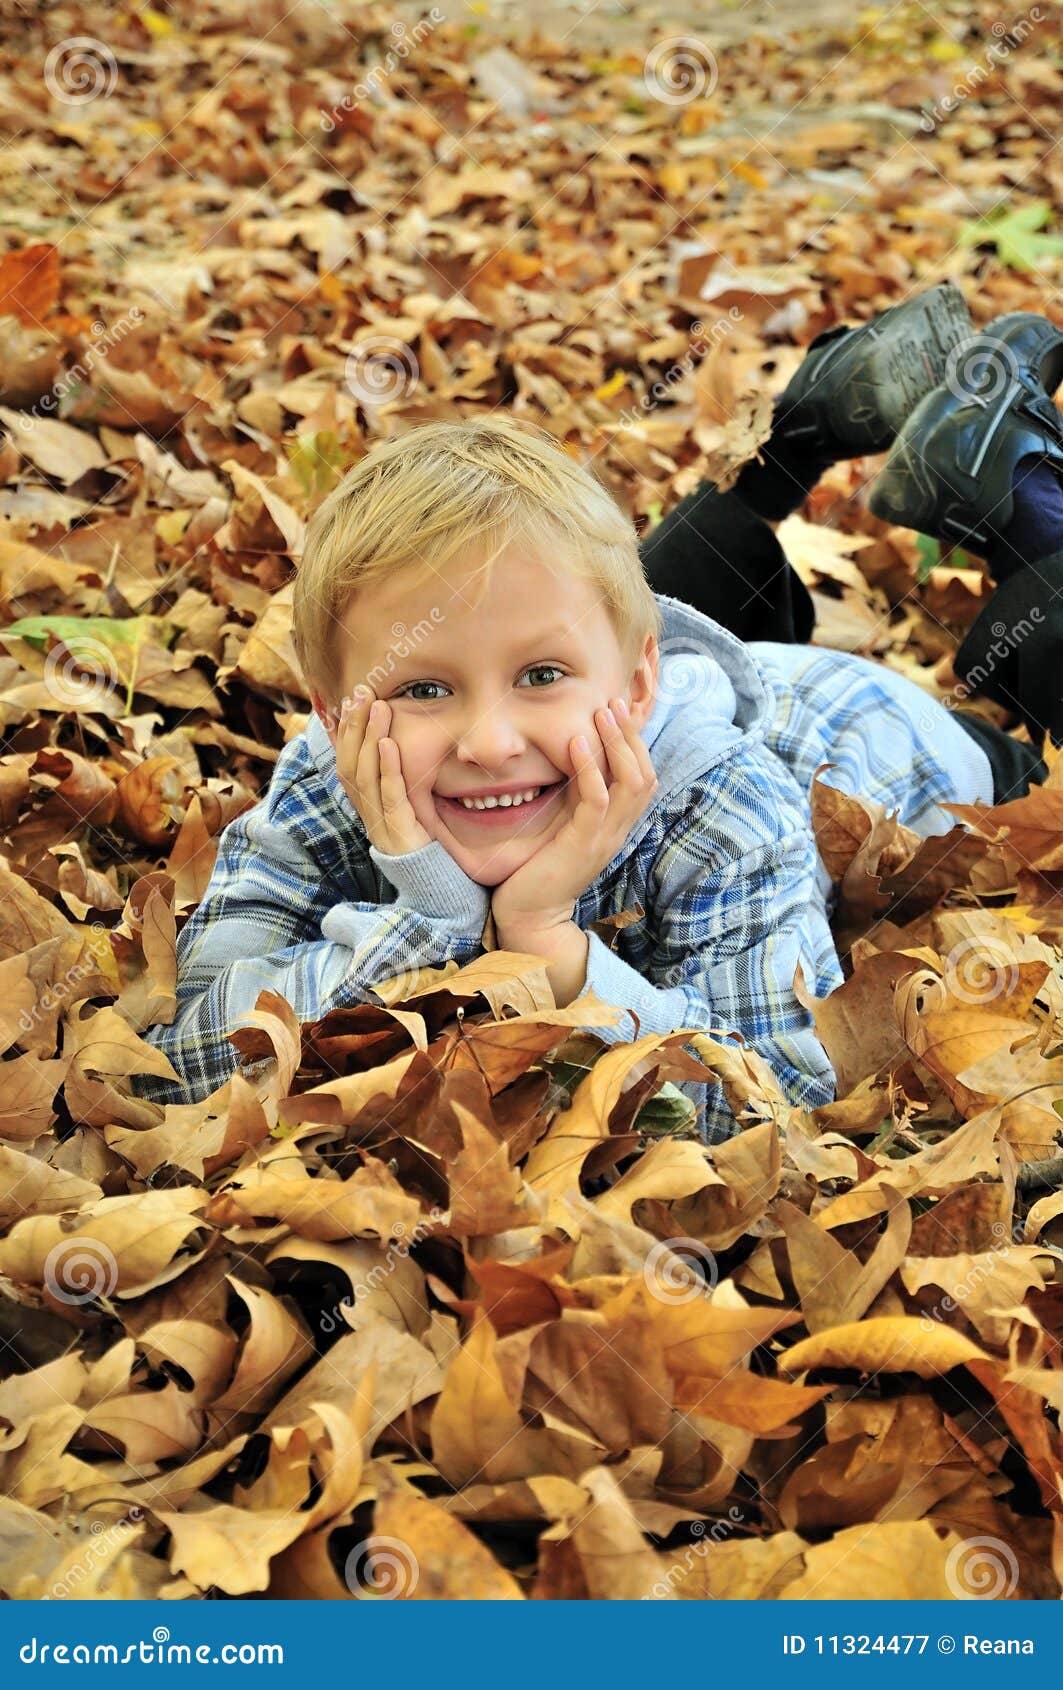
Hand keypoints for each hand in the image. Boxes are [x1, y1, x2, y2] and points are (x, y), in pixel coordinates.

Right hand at [329, 687, 433, 855]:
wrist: (428, 879)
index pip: (345, 760)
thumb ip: (390, 775)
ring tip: (378, 708)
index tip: (350, 699)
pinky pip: (390, 795)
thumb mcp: (400, 802)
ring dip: (370, 738)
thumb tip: (388, 738)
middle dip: (354, 725)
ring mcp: (378, 821)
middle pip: (350, 762)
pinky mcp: (398, 830)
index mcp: (362, 802)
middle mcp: (364, 810)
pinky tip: (391, 743)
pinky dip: (388, 768)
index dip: (344, 730)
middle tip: (361, 692)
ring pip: (365, 775)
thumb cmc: (416, 836)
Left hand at [491, 695, 657, 939]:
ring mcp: (604, 837)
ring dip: (615, 743)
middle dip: (630, 734)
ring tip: (601, 713)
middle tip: (613, 701)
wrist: (531, 914)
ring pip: (629, 783)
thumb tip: (574, 757)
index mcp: (617, 824)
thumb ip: (576, 796)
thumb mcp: (565, 823)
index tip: (618, 708)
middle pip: (644, 774)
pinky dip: (589, 768)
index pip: (643, 776)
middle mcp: (618, 829)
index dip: (635, 741)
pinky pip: (597, 800)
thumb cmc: (541, 867)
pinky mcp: (583, 844)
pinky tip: (576, 742)